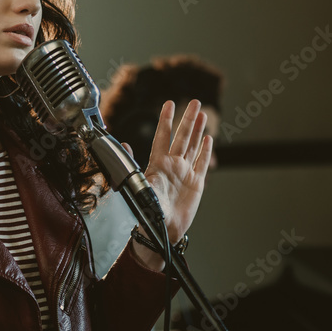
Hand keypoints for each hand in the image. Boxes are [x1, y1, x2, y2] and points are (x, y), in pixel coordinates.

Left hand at [131, 100, 212, 270]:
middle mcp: (173, 165)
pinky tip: (208, 138)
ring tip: (202, 114)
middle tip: (194, 102)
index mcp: (158, 163)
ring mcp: (185, 173)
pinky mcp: (196, 183)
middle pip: (182, 136)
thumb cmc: (146, 210)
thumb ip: (132, 163)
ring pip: (193, 146)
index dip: (166, 120)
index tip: (169, 104)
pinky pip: (202, 163)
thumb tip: (123, 145)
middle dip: (188, 119)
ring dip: (198, 130)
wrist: (161, 228)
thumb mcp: (136, 185)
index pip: (162, 136)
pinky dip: (205, 150)